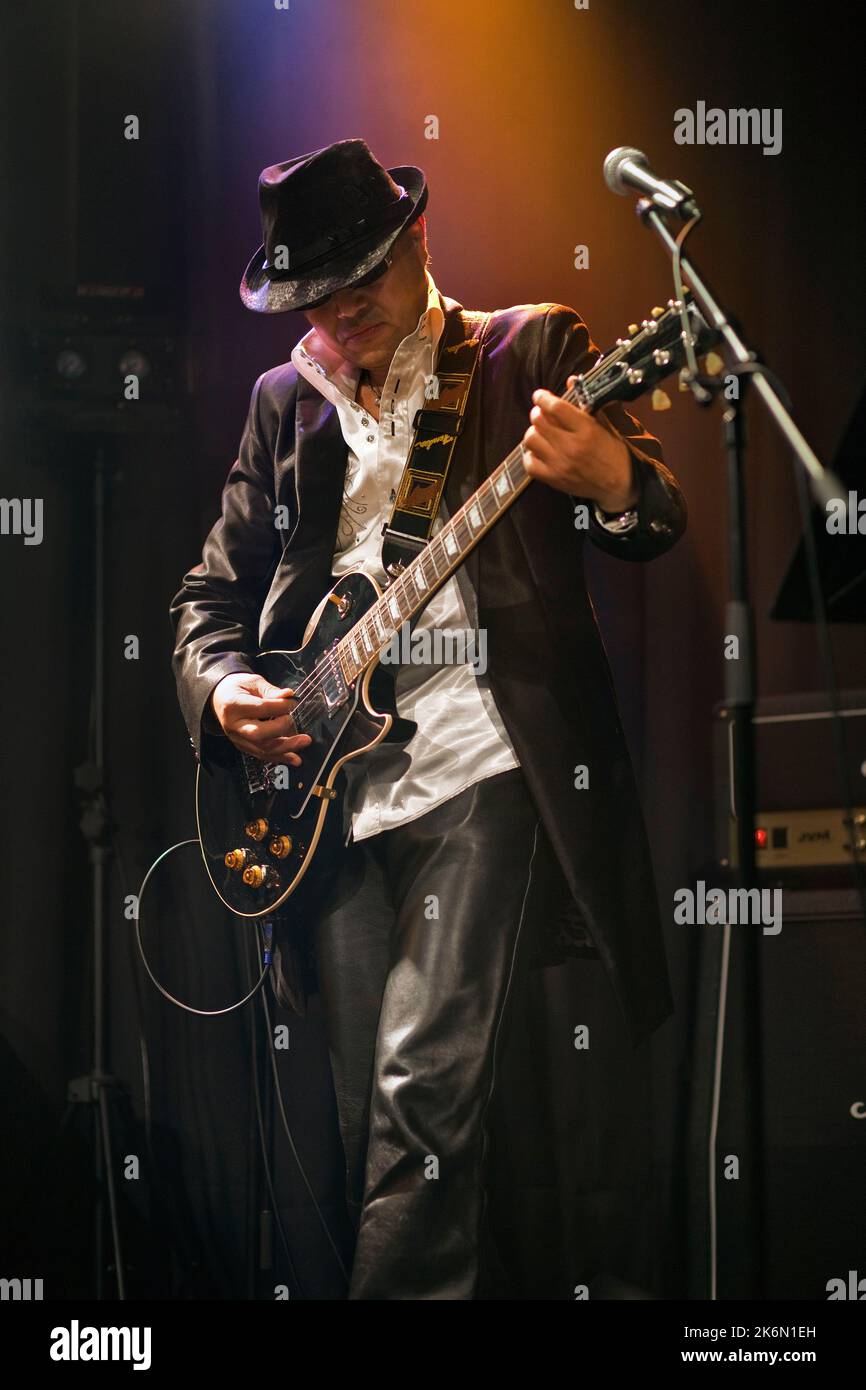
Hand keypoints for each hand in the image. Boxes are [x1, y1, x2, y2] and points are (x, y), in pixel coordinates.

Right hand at [208, 672, 311, 764]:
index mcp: (233, 705)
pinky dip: (280, 757)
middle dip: (280, 729)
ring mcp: (238, 739)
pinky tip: (295, 758)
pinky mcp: (244, 747)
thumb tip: (289, 695)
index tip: (293, 701)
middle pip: (258, 734)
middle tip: (293, 720)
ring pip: (262, 749)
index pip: (260, 709)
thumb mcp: (252, 682)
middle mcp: (234, 726)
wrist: (219, 699)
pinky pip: (263, 755)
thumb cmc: (236, 688)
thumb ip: (270, 690)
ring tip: (304, 741)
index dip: (280, 706)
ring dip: (286, 747)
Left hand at [522, 377, 638, 511]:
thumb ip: (587, 403)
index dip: (543, 398)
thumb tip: (570, 380)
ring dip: (533, 432)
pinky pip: (529, 464)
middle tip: (541, 414)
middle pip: (539, 421)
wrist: (620, 485)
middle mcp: (571, 446)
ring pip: (531, 440)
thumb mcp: (607, 424)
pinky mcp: (554, 479)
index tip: (540, 395)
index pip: (556, 407)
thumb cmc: (615, 452)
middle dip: (537, 413)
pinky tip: (539, 452)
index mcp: (586, 430)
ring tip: (541, 433)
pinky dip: (530, 455)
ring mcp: (560, 464)